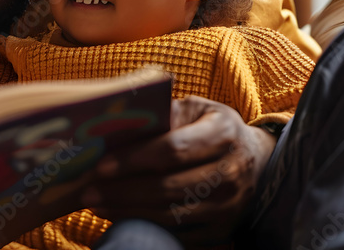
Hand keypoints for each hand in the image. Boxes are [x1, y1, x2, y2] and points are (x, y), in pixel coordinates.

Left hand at [82, 96, 276, 246]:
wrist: (255, 160)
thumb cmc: (212, 128)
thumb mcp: (195, 109)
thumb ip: (163, 114)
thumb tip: (119, 125)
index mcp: (223, 134)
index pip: (173, 149)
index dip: (134, 159)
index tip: (101, 165)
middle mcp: (231, 172)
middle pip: (168, 187)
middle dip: (122, 191)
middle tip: (88, 191)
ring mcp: (229, 206)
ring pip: (171, 214)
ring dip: (128, 211)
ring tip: (97, 204)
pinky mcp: (222, 229)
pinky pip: (179, 234)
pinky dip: (146, 226)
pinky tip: (121, 216)